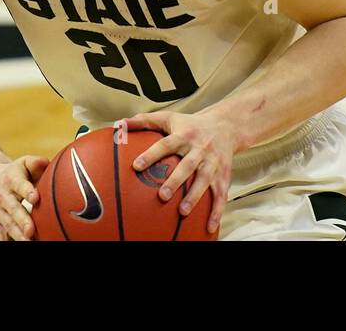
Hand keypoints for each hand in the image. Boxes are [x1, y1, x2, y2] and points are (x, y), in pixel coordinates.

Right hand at [0, 154, 48, 240]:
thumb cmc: (13, 173)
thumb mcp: (23, 163)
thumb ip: (35, 163)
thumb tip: (46, 162)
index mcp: (12, 180)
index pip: (20, 185)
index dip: (28, 191)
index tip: (35, 197)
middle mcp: (3, 197)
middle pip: (13, 209)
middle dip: (22, 220)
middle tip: (31, 230)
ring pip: (7, 225)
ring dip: (17, 235)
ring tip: (28, 241)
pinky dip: (5, 243)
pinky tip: (17, 246)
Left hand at [123, 110, 238, 234]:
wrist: (226, 126)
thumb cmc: (190, 124)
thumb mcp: (168, 118)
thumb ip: (144, 121)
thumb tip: (119, 124)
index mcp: (184, 135)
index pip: (166, 145)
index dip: (151, 154)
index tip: (136, 166)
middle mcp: (200, 149)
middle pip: (187, 165)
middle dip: (175, 181)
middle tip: (161, 196)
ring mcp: (213, 163)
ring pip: (204, 180)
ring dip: (194, 196)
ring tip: (182, 212)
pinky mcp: (223, 175)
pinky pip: (221, 195)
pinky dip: (217, 211)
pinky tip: (209, 227)